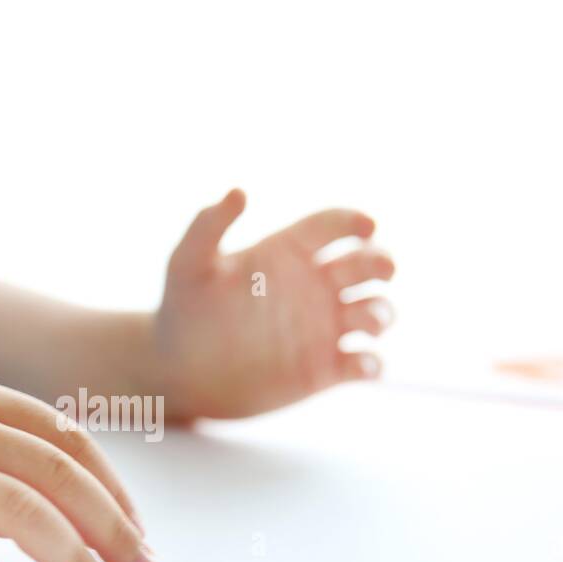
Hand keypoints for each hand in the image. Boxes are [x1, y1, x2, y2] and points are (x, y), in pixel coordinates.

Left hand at [154, 190, 394, 419]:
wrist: (180, 370)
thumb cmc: (183, 311)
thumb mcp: (186, 264)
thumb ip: (208, 225)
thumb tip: (239, 191)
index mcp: (287, 253)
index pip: (333, 226)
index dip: (354, 222)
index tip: (367, 227)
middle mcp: (313, 286)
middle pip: (366, 265)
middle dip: (382, 263)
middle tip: (383, 270)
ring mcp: (322, 327)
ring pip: (374, 311)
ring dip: (382, 312)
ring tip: (368, 319)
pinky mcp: (324, 369)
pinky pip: (364, 363)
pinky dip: (372, 364)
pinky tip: (362, 365)